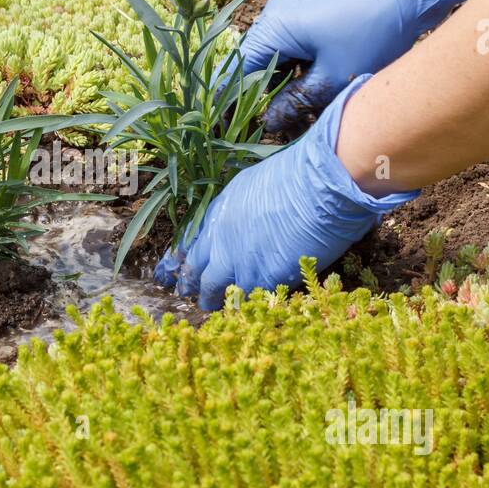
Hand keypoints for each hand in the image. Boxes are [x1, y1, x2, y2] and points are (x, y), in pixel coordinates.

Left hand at [157, 76, 418, 309]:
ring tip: (211, 307)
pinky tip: (243, 310)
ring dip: (214, 300)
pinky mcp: (266, 280)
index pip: (188, 246)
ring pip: (219, 291)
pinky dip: (246, 304)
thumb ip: (235, 209)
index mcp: (217, 217)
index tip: (169, 272)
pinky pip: (250, 298)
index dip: (178, 262)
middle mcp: (222, 243)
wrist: (319, 187)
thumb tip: (235, 222)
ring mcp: (243, 264)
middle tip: (185, 294)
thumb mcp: (248, 185)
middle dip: (191, 286)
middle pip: (199, 273)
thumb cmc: (291, 177)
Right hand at [228, 0, 488, 132]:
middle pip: (257, 62)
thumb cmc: (373, 29)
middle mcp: (277, 11)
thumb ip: (296, 101)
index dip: (234, 101)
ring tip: (302, 114)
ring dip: (286, 83)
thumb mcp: (334, 76)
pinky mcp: (313, 6)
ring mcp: (295, 6)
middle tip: (279, 128)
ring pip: (279, 54)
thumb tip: (267, 123)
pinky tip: (317, 88)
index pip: (239, 69)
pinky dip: (301, 66)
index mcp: (274, 26)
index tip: (234, 127)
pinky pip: (295, 41)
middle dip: (266, 96)